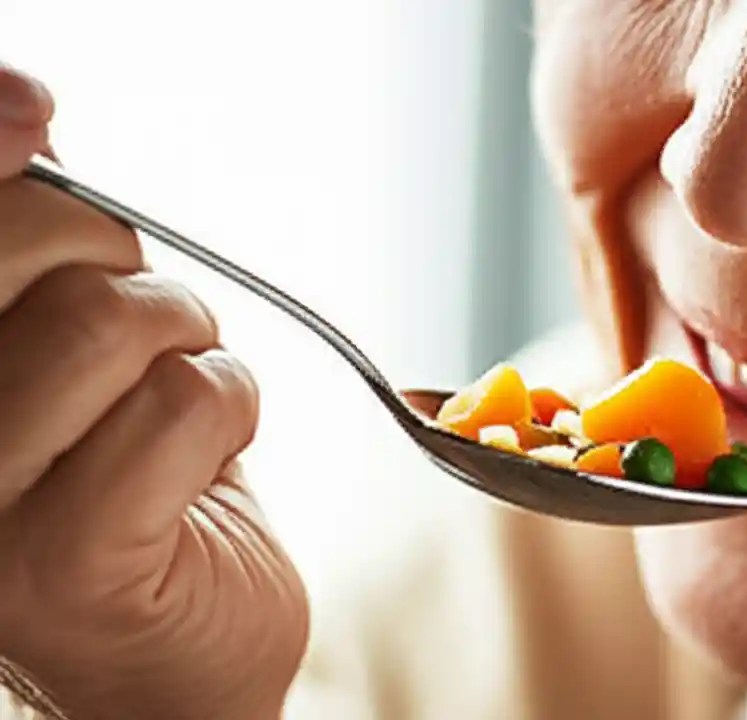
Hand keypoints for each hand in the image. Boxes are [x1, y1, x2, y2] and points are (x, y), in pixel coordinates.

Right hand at [0, 66, 307, 718]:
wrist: (180, 656)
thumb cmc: (139, 492)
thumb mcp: (81, 354)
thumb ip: (52, 259)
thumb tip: (29, 110)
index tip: (38, 114)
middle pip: (37, 250)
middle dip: (131, 269)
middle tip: (156, 337)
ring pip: (113, 323)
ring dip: (192, 344)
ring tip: (186, 401)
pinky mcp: (62, 564)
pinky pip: (182, 404)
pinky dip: (230, 407)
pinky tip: (211, 459)